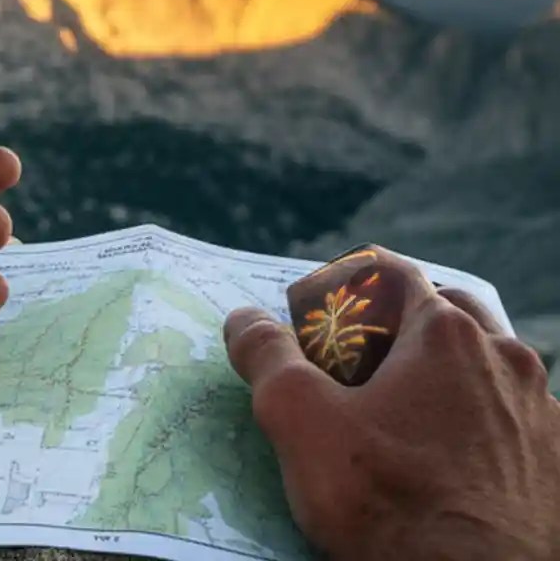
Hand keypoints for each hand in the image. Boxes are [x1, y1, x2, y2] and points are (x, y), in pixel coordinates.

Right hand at [225, 246, 559, 560]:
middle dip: (402, 320)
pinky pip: (512, 415)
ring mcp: (538, 411)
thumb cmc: (388, 500)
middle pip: (449, 309)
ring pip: (487, 363)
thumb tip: (244, 318)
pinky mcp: (554, 461)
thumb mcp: (300, 422)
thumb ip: (268, 358)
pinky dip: (477, 415)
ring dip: (445, 368)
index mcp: (443, 335)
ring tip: (402, 408)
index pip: (392, 272)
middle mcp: (503, 359)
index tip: (314, 313)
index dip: (344, 283)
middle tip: (358, 357)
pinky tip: (446, 452)